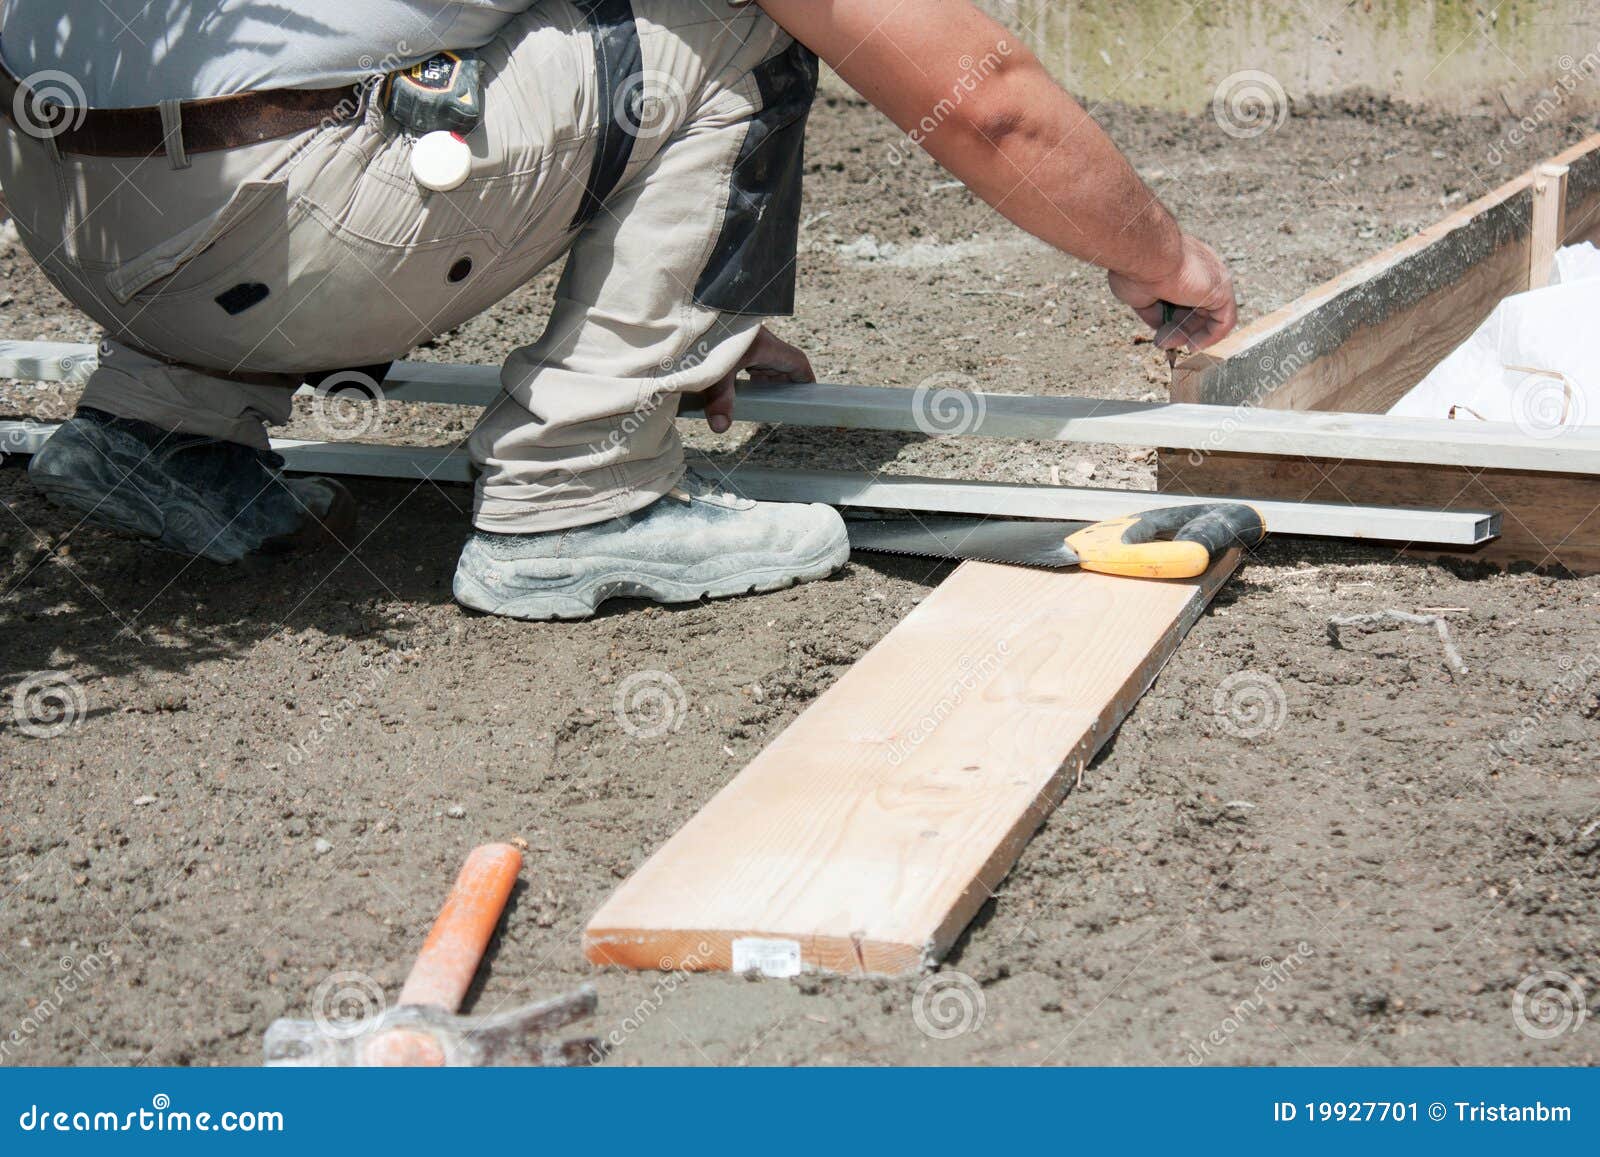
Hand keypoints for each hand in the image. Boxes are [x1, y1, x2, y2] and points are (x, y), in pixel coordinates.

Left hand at [701, 325, 814, 432]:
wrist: (690, 306)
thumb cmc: (708, 332)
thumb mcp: (715, 368)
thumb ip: (719, 399)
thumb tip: (721, 427)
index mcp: (765, 345)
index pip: (796, 362)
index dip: (804, 380)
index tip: (808, 396)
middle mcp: (758, 340)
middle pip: (778, 363)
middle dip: (779, 384)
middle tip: (775, 406)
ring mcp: (743, 337)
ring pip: (760, 359)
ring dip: (758, 378)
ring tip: (752, 399)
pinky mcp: (728, 335)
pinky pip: (743, 355)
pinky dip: (742, 370)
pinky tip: (730, 383)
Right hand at [1107, 235, 1237, 352]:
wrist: (1145, 256)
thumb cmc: (1137, 269)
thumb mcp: (1139, 295)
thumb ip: (1151, 310)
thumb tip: (1161, 325)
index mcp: (1183, 265)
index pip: (1184, 296)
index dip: (1172, 318)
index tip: (1158, 331)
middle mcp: (1202, 270)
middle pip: (1197, 308)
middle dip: (1179, 329)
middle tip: (1162, 342)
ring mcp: (1214, 278)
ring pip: (1209, 315)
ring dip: (1190, 335)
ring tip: (1170, 344)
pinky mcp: (1222, 289)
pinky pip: (1224, 320)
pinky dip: (1210, 337)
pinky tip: (1192, 345)